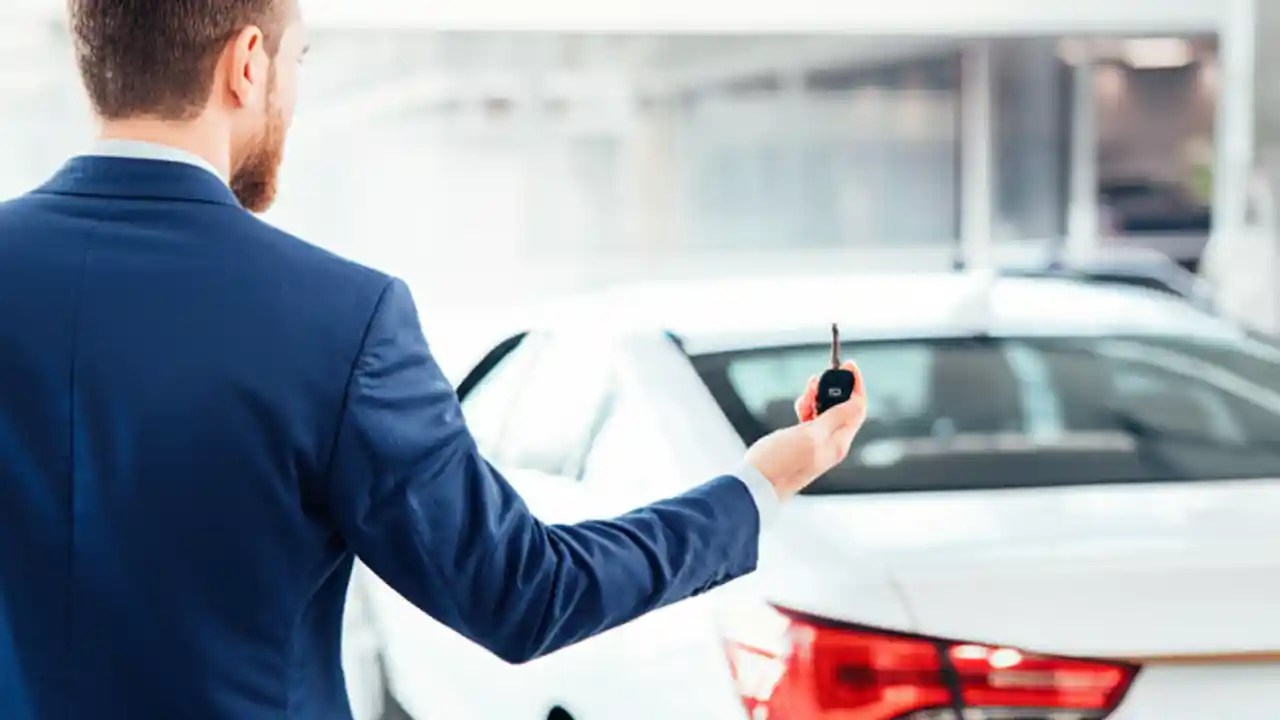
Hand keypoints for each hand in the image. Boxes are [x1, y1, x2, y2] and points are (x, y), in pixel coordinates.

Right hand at [745, 361, 866, 499]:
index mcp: (838, 442)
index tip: (848, 365)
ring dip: (818, 397)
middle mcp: (831, 443)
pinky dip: (808, 408)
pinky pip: (813, 420)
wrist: (756, 484)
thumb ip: (835, 418)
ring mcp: (816, 444)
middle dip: (834, 389)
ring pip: (826, 412)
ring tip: (805, 394)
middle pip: (844, 408)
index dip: (856, 385)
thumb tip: (858, 404)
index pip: (857, 408)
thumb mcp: (811, 436)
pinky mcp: (801, 444)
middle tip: (818, 379)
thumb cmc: (780, 462)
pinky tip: (800, 406)